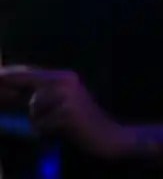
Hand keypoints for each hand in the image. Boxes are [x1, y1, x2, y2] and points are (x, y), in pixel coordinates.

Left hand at [0, 68, 130, 158]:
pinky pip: (41, 123)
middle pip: (29, 87)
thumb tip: (9, 92)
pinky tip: (63, 129)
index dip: (9, 75)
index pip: (29, 73)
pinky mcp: (67, 111)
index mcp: (65, 76)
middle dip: (17, 95)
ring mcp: (68, 94)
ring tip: (58, 123)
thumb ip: (37, 94)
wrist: (108, 134)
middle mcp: (67, 80)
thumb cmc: (80, 120)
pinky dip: (46, 130)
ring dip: (39, 120)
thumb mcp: (60, 101)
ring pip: (33, 108)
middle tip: (35, 105)